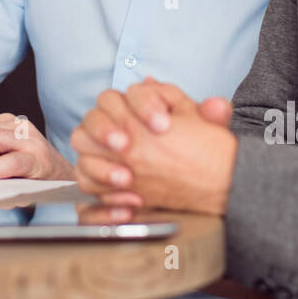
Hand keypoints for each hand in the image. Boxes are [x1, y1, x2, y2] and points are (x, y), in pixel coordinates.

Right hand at [71, 85, 236, 214]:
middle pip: (93, 116)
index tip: (163, 125)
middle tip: (126, 145)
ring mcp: (102, 150)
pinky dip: (102, 193)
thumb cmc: (191, 142)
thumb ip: (213, 115)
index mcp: (137, 104)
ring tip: (127, 178)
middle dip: (106, 129)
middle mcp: (114, 123)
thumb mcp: (205, 128)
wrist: (193, 172)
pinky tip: (129, 204)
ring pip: (81, 146)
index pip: (129, 94)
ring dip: (100, 163)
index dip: (143, 106)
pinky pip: (86, 181)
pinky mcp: (99, 177)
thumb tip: (216, 107)